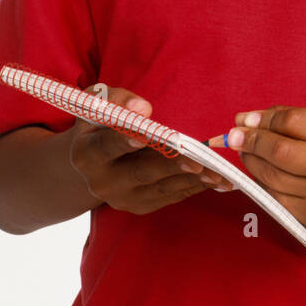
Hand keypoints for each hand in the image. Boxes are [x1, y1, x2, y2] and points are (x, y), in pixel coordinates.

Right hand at [69, 85, 232, 213]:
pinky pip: (172, 196)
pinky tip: (217, 180)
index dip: (124, 140)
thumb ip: (117, 100)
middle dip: (171, 165)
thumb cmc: (100, 124)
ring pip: (161, 188)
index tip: (146, 134)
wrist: (93, 163)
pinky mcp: (141, 206)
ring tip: (219, 173)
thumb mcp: (97, 104)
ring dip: (192, 180)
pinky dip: (195, 187)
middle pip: (140, 172)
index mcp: (86, 153)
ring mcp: (122, 198)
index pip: (106, 146)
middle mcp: (102, 181)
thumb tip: (143, 109)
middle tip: (197, 161)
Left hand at [225, 105, 305, 242]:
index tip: (248, 119)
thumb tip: (250, 119)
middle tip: (234, 135)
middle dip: (251, 140)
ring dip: (250, 160)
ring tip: (245, 150)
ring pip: (271, 176)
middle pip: (280, 151)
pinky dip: (260, 181)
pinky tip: (259, 172)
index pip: (295, 122)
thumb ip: (298, 119)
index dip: (266, 118)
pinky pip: (273, 196)